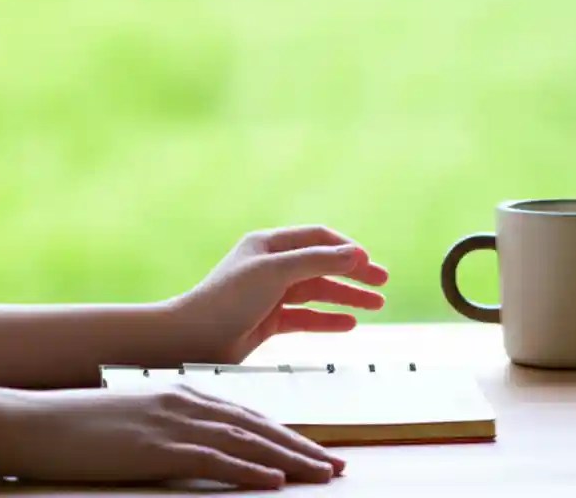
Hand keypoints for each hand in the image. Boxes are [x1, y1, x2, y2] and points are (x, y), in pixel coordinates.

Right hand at [0, 384, 343, 488]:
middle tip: (339, 466)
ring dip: (289, 460)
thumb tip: (198, 450)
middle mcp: (185, 403)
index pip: (248, 417)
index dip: (286, 436)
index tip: (316, 451)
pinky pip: (212, 461)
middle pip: (258, 428)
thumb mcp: (135, 421)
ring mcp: (172, 425)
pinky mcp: (156, 449)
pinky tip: (273, 482)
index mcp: (182, 395)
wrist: (35, 422)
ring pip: (245, 443)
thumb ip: (171, 430)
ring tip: (323, 475)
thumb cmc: (80, 428)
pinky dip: (247, 471)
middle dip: (302, 448)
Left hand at [168, 226, 388, 363]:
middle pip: (322, 265)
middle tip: (383, 283)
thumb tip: (356, 253)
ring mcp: (270, 294)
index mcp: (269, 244)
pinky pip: (306, 317)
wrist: (193, 337)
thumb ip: (317, 261)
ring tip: (377, 305)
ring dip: (346, 297)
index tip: (370, 263)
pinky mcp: (268, 321)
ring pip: (317, 292)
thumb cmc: (228, 298)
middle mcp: (270, 266)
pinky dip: (327, 320)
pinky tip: (349, 324)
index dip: (346, 249)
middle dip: (353, 274)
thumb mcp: (276, 272)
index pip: (317, 238)